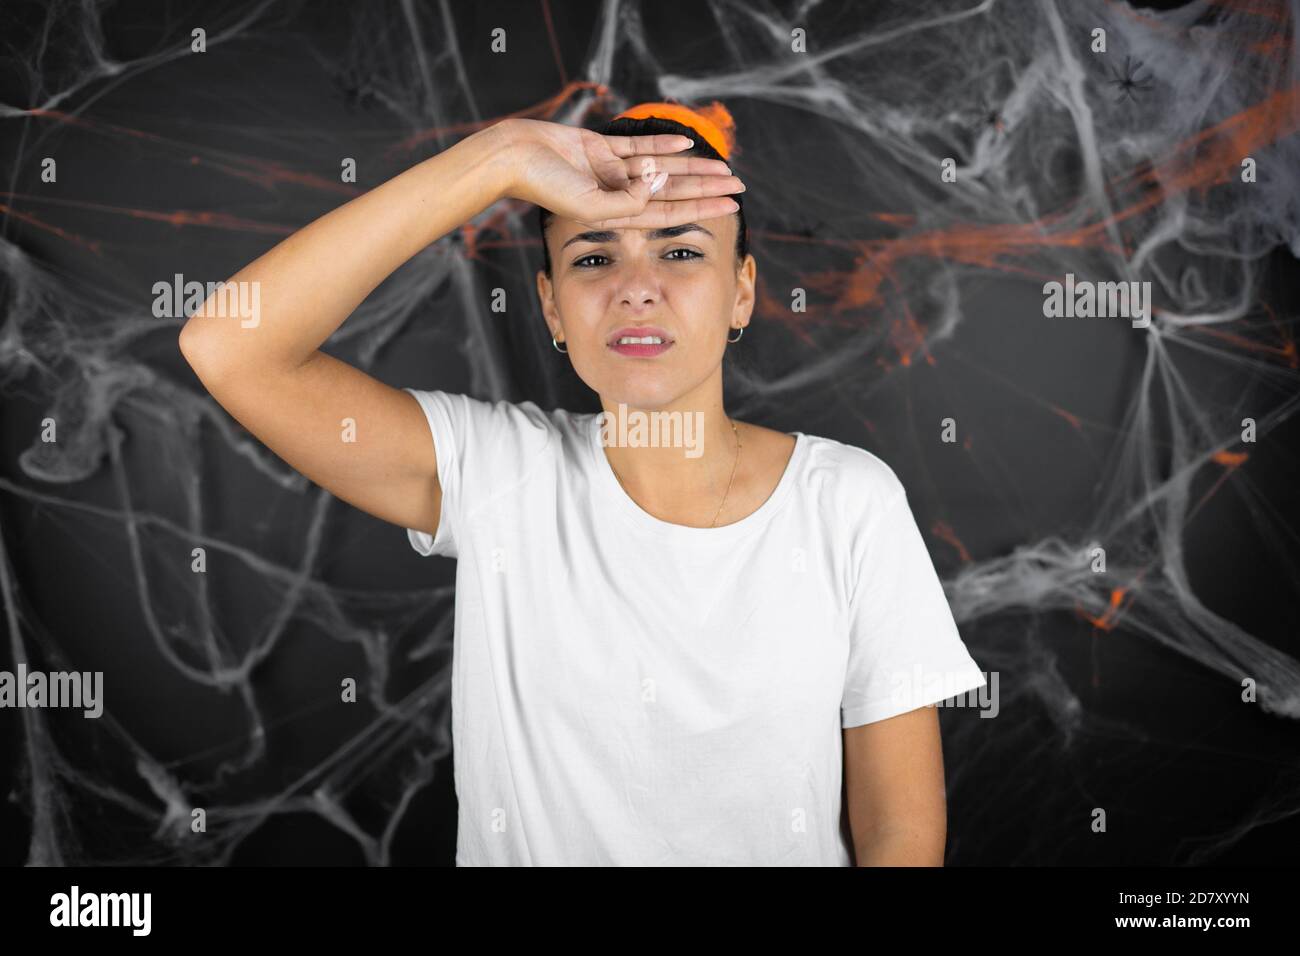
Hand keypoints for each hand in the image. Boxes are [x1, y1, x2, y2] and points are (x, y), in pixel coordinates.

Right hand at [498, 117, 744, 228]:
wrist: (513, 157)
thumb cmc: (544, 185)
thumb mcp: (588, 204)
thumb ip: (625, 202)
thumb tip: (657, 189)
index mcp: (617, 213)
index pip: (670, 212)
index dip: (703, 208)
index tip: (731, 205)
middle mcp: (617, 194)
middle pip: (673, 191)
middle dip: (707, 189)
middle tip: (739, 186)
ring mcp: (609, 171)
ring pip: (661, 169)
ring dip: (692, 168)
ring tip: (723, 167)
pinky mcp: (599, 148)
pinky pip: (638, 147)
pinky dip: (662, 146)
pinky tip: (688, 147)